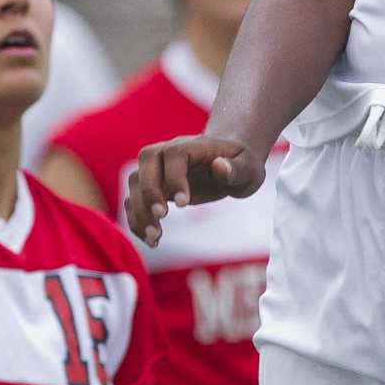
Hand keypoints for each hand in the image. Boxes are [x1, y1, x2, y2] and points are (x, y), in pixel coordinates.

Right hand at [125, 136, 266, 243]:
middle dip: (148, 191)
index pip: (175, 154)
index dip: (175, 177)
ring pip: (135, 182)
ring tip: (155, 237)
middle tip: (161, 218)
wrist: (230, 163)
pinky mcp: (153, 187)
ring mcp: (158, 168)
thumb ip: (237, 169)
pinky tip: (151, 240)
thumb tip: (219, 166)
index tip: (184, 204)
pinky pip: (134, 200)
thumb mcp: (249, 168)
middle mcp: (170, 151)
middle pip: (147, 160)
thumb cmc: (241, 165)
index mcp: (194, 144)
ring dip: (139, 210)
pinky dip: (137, 220)